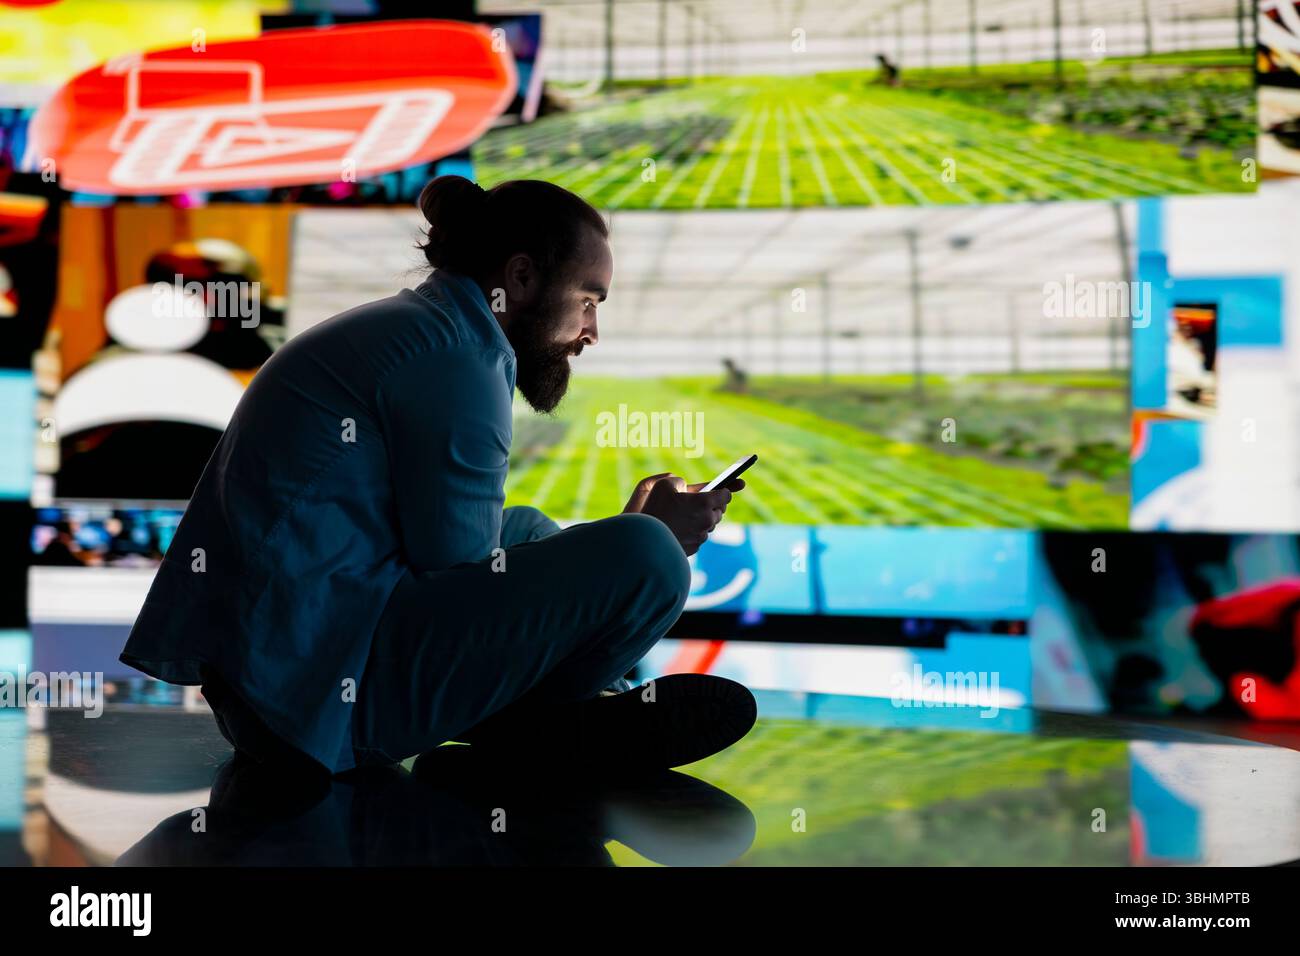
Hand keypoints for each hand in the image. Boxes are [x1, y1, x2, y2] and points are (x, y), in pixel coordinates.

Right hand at [623, 472, 743, 555]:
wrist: (644, 539)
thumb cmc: (654, 509)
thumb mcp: (664, 484)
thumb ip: (679, 481)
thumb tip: (683, 486)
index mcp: (704, 502)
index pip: (725, 495)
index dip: (723, 491)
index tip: (722, 491)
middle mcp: (707, 520)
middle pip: (719, 511)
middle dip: (713, 506)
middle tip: (702, 503)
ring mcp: (701, 536)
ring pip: (709, 526)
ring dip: (703, 520)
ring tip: (689, 515)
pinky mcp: (694, 548)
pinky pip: (699, 537)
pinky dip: (694, 532)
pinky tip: (681, 528)